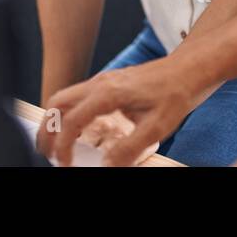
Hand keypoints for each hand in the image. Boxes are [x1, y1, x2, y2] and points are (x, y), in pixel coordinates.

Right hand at [39, 54, 214, 166]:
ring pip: (65, 96)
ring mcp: (104, 80)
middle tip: (47, 153)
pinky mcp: (110, 81)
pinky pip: (79, 95)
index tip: (65, 164)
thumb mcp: (156, 128)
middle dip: (47, 130)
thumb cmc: (175, 93)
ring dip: (55, 119)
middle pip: (57, 103)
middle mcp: (100, 83)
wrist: (189, 69)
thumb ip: (128, 149)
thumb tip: (106, 166)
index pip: (71, 121)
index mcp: (108, 94)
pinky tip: (80, 129)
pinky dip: (69, 112)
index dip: (63, 147)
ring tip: (57, 143)